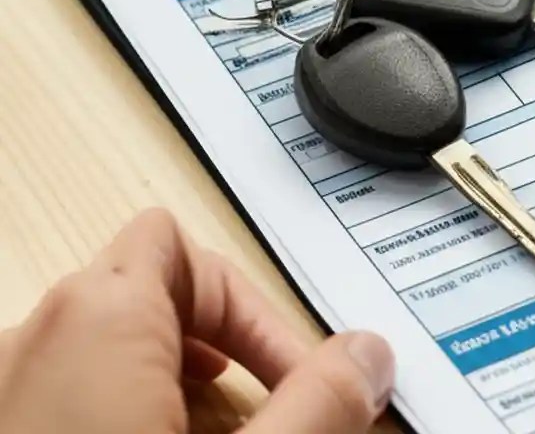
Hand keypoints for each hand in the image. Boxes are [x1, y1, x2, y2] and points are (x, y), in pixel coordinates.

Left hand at [0, 209, 395, 432]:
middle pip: (150, 291)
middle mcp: (35, 338)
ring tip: (222, 433)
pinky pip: (70, 390)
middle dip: (227, 345)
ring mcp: (10, 389)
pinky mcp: (10, 425)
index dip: (262, 313)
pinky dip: (127, 408)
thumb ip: (319, 402)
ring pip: (108, 346)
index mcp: (95, 319)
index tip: (307, 380)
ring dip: (177, 381)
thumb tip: (368, 357)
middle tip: (274, 407)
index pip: (190, 251)